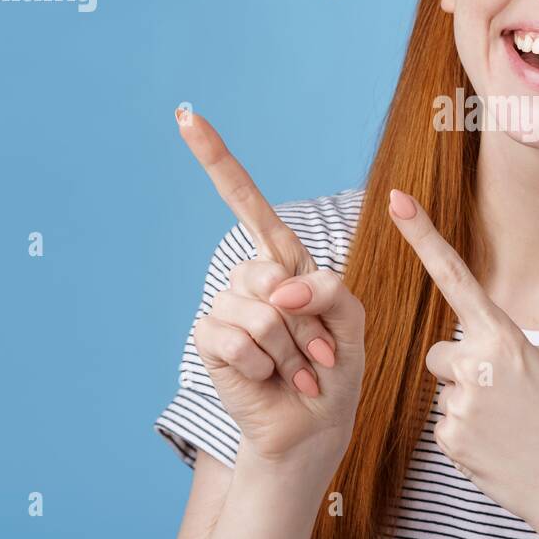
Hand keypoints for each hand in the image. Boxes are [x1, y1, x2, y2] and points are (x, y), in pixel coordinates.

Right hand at [176, 108, 364, 466]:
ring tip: (296, 368)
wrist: (314, 423)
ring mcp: (226, 306)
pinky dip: (265, 366)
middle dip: (306, 321)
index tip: (187, 116)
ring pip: (260, 314)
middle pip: (271, 273)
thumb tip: (279, 289)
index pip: (245, 202)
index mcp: (285, 261)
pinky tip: (271, 379)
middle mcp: (251, 277)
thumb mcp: (351, 321)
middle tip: (315, 352)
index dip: (216, 159)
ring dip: (290, 351)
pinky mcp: (210, 340)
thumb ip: (328, 290)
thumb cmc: (334, 367)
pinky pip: (237, 340)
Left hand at [385, 188, 538, 538]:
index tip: (397, 201)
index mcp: (505, 337)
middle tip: (502, 399)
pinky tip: (496, 447)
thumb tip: (470, 351)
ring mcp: (461, 402)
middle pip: (440, 354)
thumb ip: (502, 348)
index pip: (455, 277)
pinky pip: (444, 424)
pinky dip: (466, 436)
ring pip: (444, 391)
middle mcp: (478, 363)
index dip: (422, 237)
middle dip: (461, 372)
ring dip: (468, 406)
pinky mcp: (449, 438)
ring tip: (506, 427)